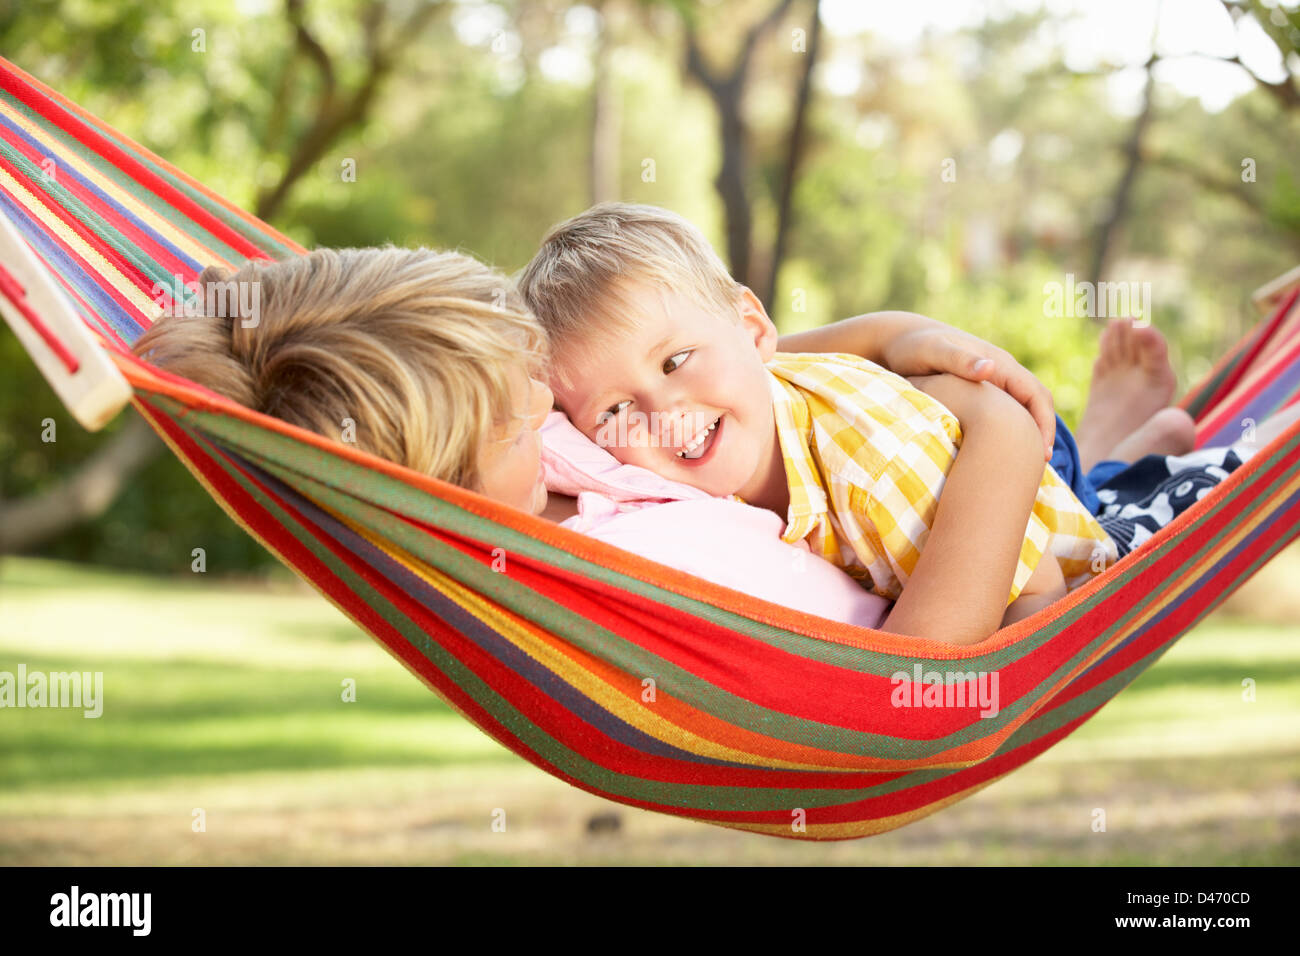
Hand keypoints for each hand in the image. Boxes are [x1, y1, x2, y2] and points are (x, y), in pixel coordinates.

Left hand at [883, 324, 1055, 460]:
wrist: (898, 341)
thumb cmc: (913, 347)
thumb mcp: (933, 352)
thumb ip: (959, 361)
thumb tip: (989, 369)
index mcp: (998, 362)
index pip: (1036, 393)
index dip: (1044, 422)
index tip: (1043, 452)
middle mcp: (1000, 371)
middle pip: (1036, 402)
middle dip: (1042, 431)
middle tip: (1040, 464)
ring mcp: (991, 381)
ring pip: (1021, 408)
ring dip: (1027, 433)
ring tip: (1025, 464)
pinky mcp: (979, 391)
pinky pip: (1003, 411)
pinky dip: (1008, 431)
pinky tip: (999, 453)